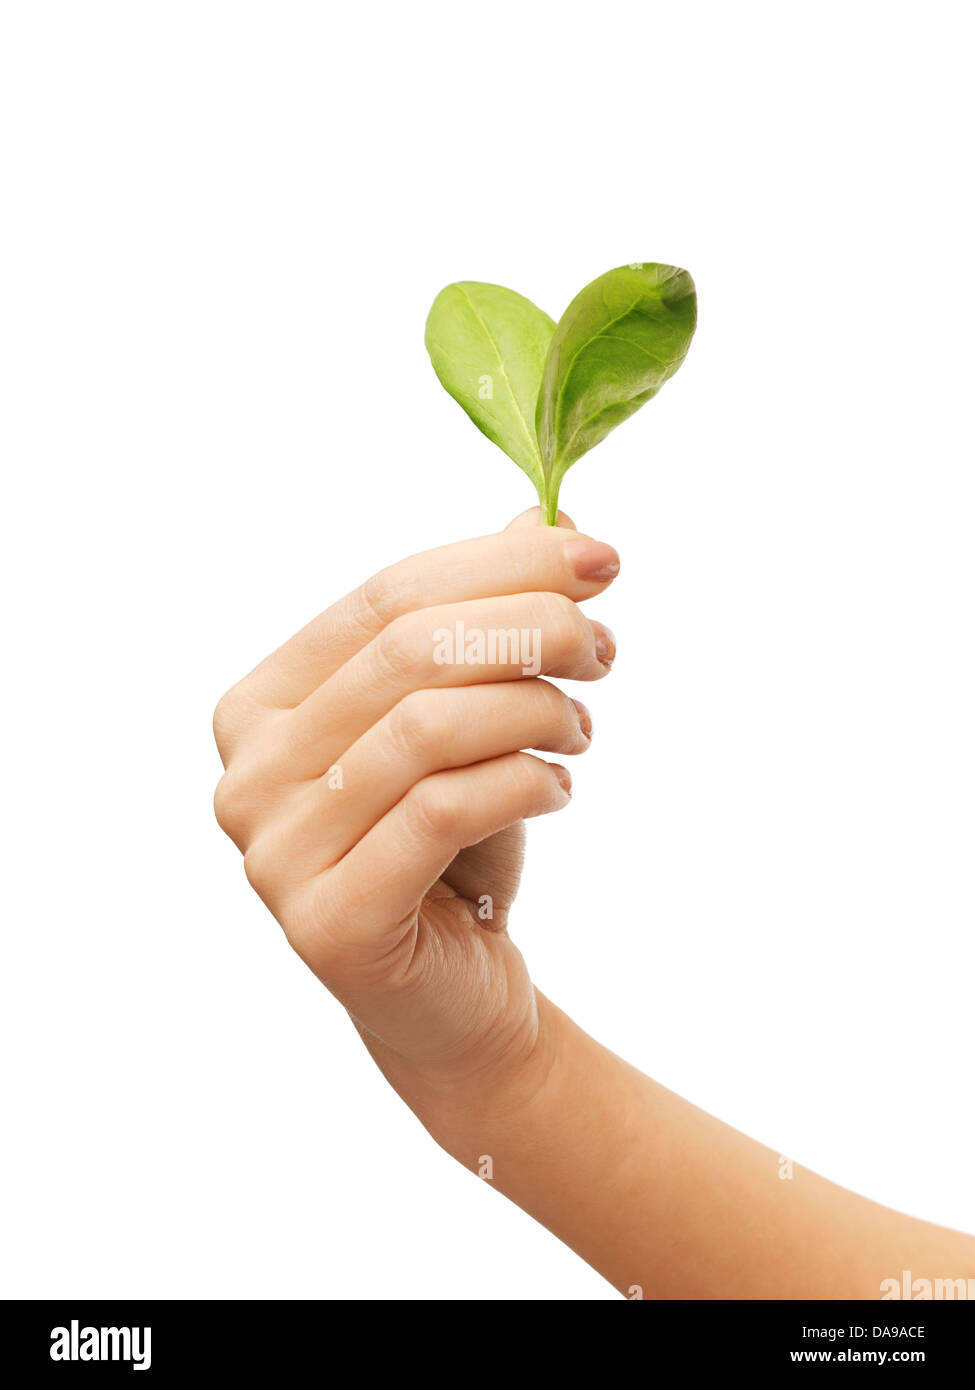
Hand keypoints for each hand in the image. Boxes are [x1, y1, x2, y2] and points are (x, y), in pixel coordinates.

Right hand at [213, 509, 618, 1117]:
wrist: (454, 997)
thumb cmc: (454, 846)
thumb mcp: (470, 719)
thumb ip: (485, 622)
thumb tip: (549, 519)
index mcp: (263, 703)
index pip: (382, 596)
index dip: (497, 565)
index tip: (599, 556)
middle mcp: (248, 771)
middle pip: (406, 652)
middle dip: (530, 630)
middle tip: (606, 647)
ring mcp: (275, 852)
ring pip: (427, 726)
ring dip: (535, 710)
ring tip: (580, 729)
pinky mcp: (327, 922)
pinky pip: (442, 809)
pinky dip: (523, 781)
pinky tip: (558, 786)